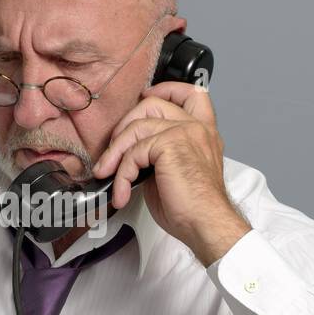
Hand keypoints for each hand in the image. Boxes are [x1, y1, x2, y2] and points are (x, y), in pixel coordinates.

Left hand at [91, 81, 251, 265]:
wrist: (205, 225)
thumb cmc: (193, 209)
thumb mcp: (173, 173)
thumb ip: (157, 155)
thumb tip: (129, 156)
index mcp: (202, 133)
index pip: (191, 93)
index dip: (165, 90)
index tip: (144, 99)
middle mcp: (197, 128)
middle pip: (152, 104)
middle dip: (125, 125)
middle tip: (113, 153)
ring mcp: (185, 133)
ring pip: (136, 127)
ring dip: (115, 154)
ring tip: (108, 175)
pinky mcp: (170, 144)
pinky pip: (133, 152)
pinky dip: (121, 174)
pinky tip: (122, 193)